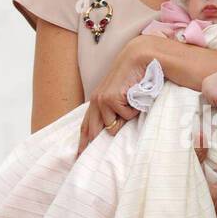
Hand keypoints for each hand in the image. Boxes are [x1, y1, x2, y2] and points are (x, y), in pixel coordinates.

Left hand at [77, 37, 147, 156]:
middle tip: (92, 158)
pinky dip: (134, 110)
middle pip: (93, 132)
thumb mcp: (122, 98)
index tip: (78, 158)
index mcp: (97, 103)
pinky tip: (135, 96)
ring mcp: (102, 100)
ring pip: (113, 127)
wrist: (138, 59)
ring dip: (126, 118)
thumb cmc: (134, 79)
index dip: (82, 144)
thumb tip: (112, 132)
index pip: (86, 127)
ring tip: (132, 103)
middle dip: (94, 145)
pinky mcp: (111, 99)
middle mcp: (96, 102)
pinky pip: (125, 117)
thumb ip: (115, 113)